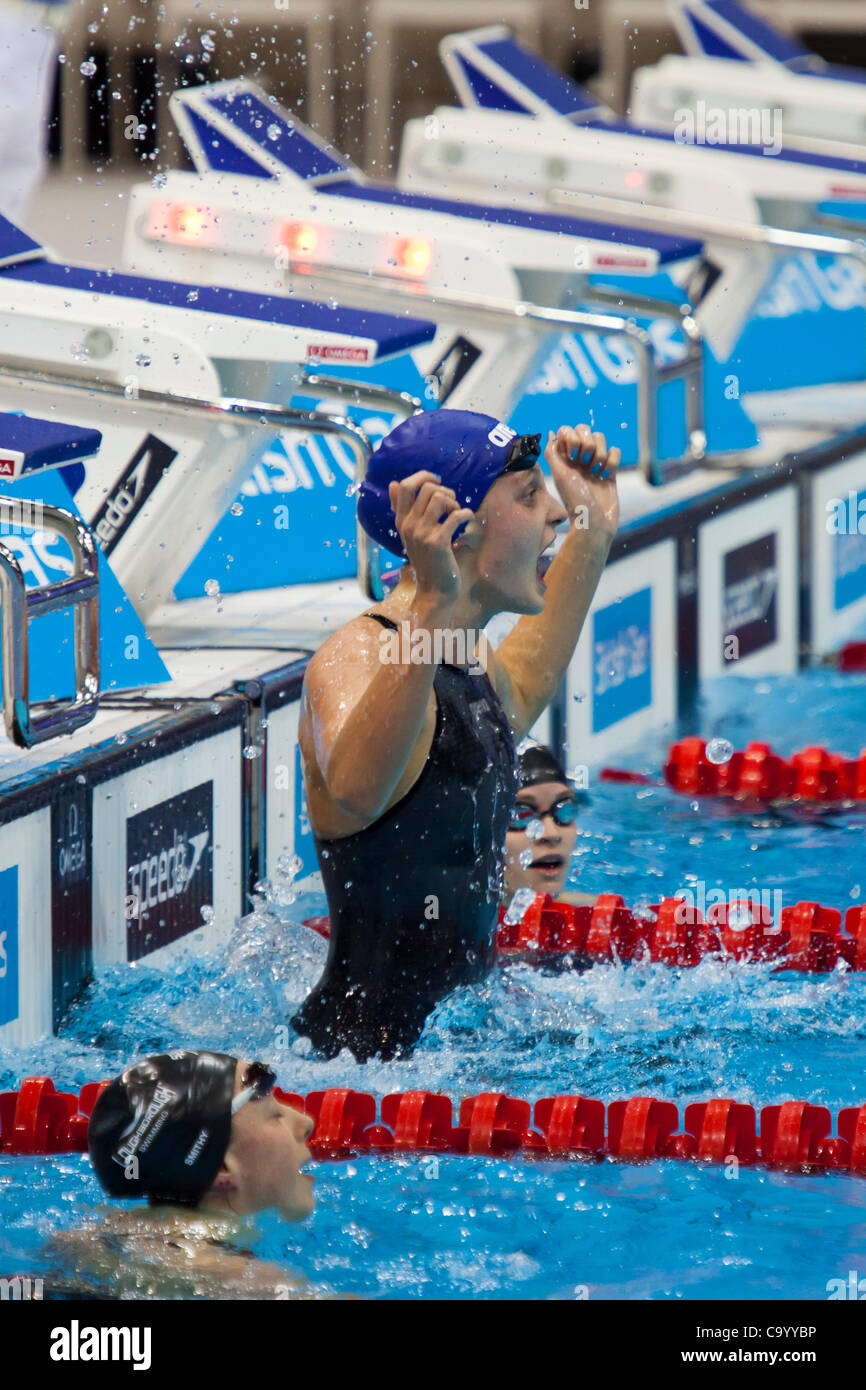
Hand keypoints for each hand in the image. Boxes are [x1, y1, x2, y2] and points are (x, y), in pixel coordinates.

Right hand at [388, 470, 474, 605]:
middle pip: (427, 488)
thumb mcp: (409, 534)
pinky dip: (466, 513)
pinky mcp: (437, 543)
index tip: (438, 481)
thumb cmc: (427, 561)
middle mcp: (408, 525)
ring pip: (439, 498)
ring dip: (454, 502)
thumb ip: (401, 509)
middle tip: (452, 505)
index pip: (404, 486)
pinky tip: (468, 519)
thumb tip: (392, 483)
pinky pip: (455, 516)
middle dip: (445, 491)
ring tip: (457, 513)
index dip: (423, 476)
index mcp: (401, 521)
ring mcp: (421, 534)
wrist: (434, 591)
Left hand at [545, 425, 619, 536]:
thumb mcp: (560, 476)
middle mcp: (578, 461)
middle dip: (588, 443)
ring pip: (601, 439)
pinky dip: (613, 460)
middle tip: (585, 461)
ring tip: (596, 470)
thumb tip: (549, 433)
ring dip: (601, 452)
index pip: (569, 430)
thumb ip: (552, 453)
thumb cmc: (575, 501)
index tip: (572, 452)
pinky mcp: (610, 472)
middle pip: (587, 431)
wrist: (595, 524)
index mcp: (564, 459)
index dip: (572, 436)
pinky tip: (607, 474)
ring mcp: (595, 465)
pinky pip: (615, 452)